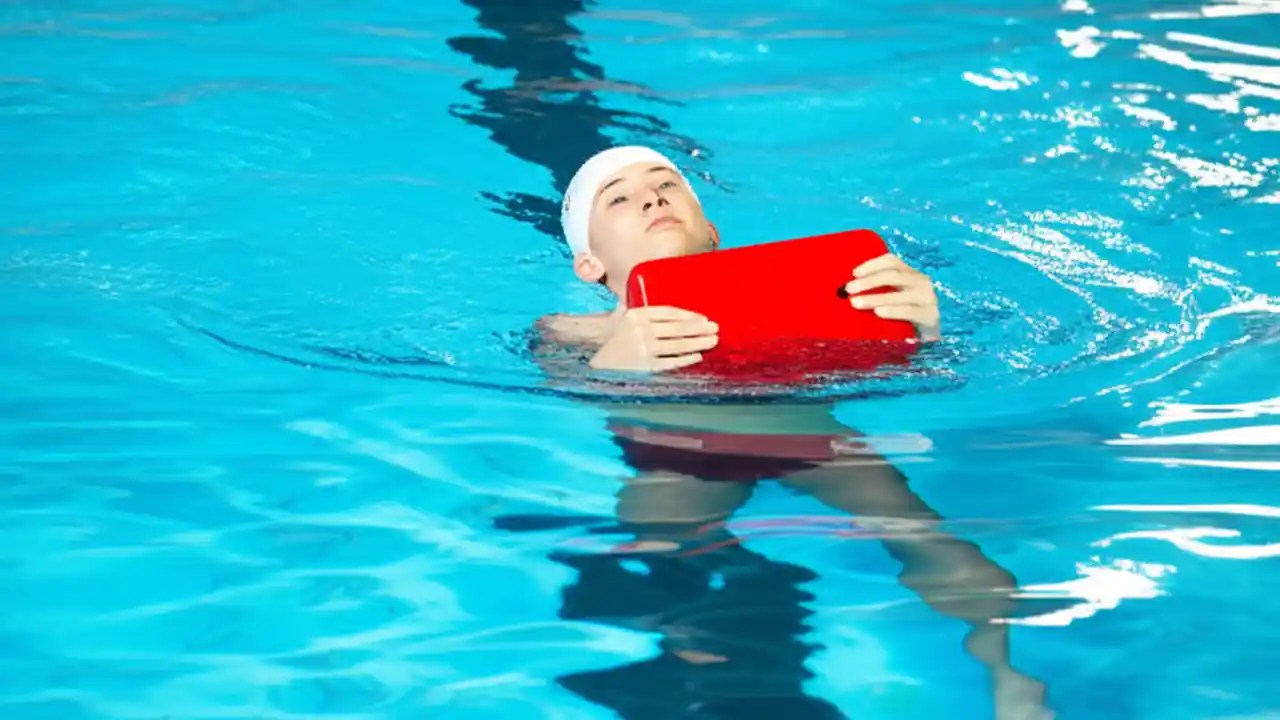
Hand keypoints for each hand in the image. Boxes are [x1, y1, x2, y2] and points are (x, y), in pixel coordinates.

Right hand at [589, 306, 718, 371]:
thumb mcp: (623, 317)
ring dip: (699, 343)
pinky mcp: (646, 366)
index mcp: (635, 315)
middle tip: (715, 328)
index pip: (668, 312)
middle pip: (677, 328)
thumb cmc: (615, 339)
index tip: (703, 318)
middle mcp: (640, 330)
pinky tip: (698, 356)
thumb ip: (644, 311)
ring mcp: (644, 349)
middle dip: (700, 329)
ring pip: (678, 345)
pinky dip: (687, 358)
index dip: (688, 315)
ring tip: (713, 341)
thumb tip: (674, 309)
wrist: (598, 364)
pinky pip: (672, 361)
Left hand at [844, 254, 940, 339]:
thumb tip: (846, 291)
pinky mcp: (930, 316)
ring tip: (855, 303)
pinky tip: (878, 313)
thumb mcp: (894, 298)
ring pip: (899, 295)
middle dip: (868, 282)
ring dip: (874, 298)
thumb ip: (879, 290)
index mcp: (910, 273)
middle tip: (849, 289)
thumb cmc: (906, 315)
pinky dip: (892, 311)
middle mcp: (921, 282)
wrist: (933, 334)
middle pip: (893, 276)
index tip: (854, 273)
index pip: (891, 261)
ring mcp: (928, 298)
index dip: (872, 265)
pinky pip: (909, 312)